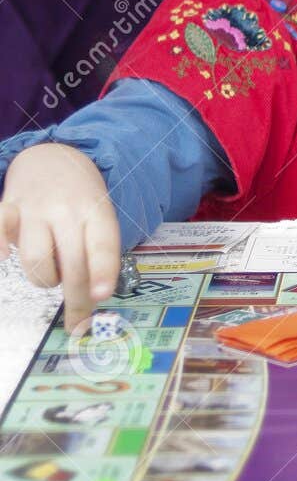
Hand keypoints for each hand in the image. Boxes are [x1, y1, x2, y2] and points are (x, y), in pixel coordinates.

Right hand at [0, 144, 121, 331]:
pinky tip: (3, 254)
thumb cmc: (79, 199)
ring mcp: (35, 208)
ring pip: (36, 258)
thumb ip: (95, 253)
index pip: (103, 242)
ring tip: (51, 270)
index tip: (102, 296)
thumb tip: (93, 301)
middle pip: (71, 259)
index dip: (103, 269)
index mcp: (95, 210)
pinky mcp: (8, 207)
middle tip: (79, 323)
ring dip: (45, 278)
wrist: (50, 157)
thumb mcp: (98, 217)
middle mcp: (66, 209)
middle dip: (76, 297)